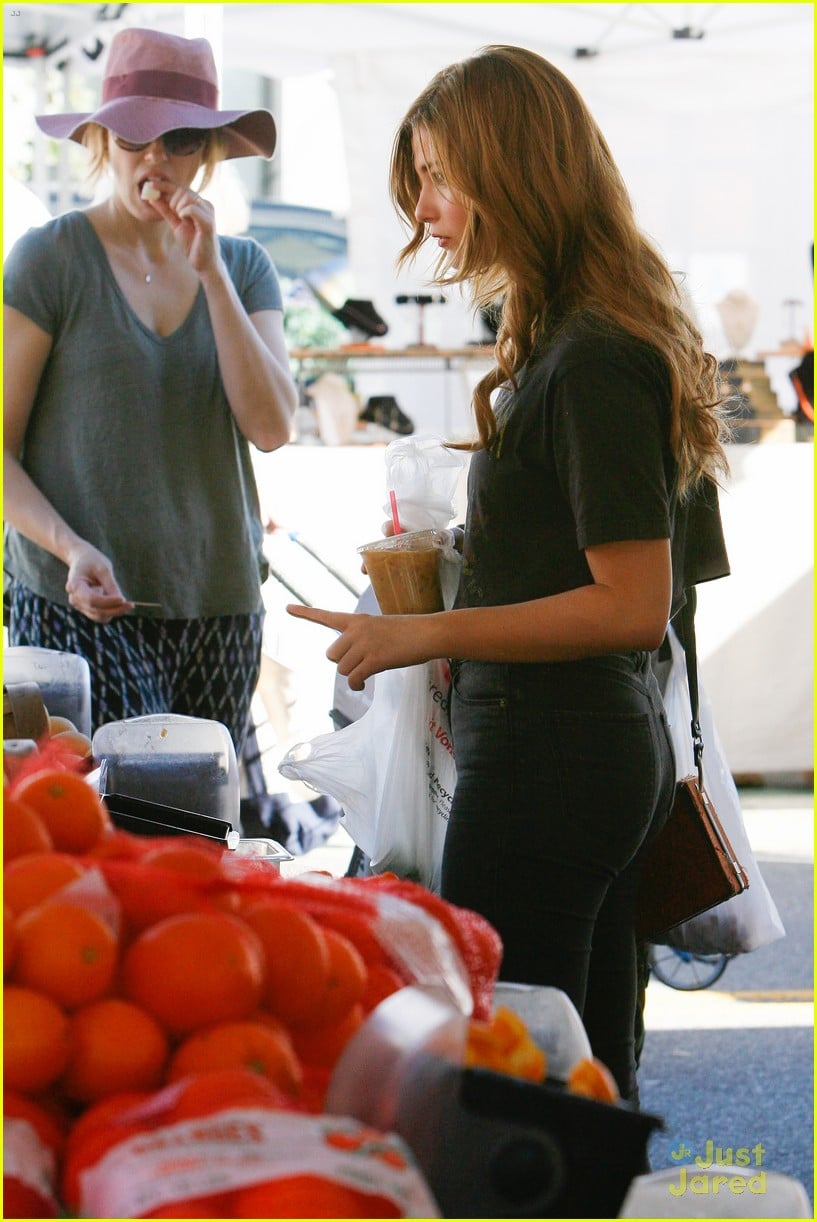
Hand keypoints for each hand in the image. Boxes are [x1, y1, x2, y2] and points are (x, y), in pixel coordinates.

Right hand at [65, 543, 133, 623]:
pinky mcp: (86, 608)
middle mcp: (74, 598)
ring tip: (127, 603)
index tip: (123, 599)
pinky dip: (111, 611)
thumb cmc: (92, 561)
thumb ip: (111, 585)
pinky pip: (100, 615)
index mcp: (74, 585)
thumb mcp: (103, 568)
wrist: (82, 561)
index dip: (108, 601)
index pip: (91, 599)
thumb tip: (121, 601)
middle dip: (115, 609)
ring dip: (114, 612)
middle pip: (96, 610)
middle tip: (131, 604)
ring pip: (99, 616)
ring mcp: (79, 605)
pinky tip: (119, 603)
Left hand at [146, 183, 218, 277]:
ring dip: (177, 207)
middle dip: (171, 199)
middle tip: (173, 213)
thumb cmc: (192, 245)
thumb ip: (166, 211)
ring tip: (181, 219)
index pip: (181, 188)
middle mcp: (205, 205)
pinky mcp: (208, 222)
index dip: (165, 185)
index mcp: (199, 205)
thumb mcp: (176, 224)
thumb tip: (151, 198)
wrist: (204, 264)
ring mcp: (208, 213)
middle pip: (183, 190)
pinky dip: (183, 212)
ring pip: (187, 197)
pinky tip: (183, 219)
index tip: (151, 184)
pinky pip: (191, 208)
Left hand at [286, 604, 433, 689]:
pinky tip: (365, 682)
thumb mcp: (381, 627)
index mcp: (357, 620)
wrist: (427, 633)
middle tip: (360, 663)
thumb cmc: (409, 632)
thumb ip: (362, 638)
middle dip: (343, 663)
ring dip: (353, 674)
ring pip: (342, 669)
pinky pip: (353, 678)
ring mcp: (364, 644)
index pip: (326, 616)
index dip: (305, 613)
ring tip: (367, 671)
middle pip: (332, 655)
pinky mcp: (374, 659)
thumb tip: (355, 662)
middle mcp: (356, 630)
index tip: (286, 608)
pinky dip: (357, 684)